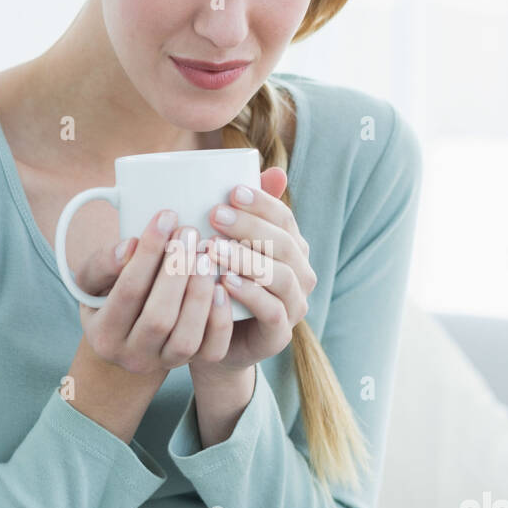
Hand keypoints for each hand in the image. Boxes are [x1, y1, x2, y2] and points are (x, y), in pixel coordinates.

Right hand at [75, 209, 233, 376]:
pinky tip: (221, 285)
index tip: (165, 217)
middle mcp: (132, 356)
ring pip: (186, 338)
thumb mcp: (93, 281)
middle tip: (189, 233)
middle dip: (177, 271)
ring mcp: (164, 363)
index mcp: (104, 334)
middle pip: (159, 318)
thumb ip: (102, 264)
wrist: (128, 339)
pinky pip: (212, 350)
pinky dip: (219, 319)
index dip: (148, 253)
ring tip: (206, 255)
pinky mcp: (191, 363)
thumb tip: (128, 247)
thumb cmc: (109, 298)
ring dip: (199, 293)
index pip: (128, 291)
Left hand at [193, 167, 316, 377]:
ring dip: (247, 259)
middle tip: (216, 215)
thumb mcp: (220, 243)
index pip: (284, 218)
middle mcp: (300, 274)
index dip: (262, 203)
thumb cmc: (214, 283)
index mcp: (290, 248)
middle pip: (284, 244)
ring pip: (282, 276)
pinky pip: (272, 311)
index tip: (231, 191)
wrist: (207, 339)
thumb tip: (270, 169)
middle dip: (250, 227)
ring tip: (213, 248)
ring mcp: (294, 306)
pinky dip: (249, 294)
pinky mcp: (280, 335)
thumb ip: (239, 211)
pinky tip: (223, 282)